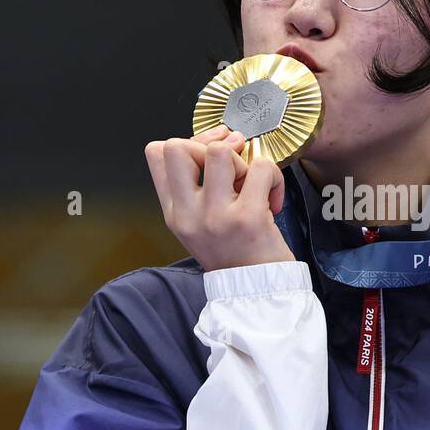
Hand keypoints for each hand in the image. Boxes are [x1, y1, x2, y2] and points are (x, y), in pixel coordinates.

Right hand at [144, 124, 295, 271]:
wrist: (257, 291)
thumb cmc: (235, 253)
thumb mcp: (202, 223)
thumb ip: (200, 184)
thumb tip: (224, 138)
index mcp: (174, 212)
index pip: (156, 153)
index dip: (187, 142)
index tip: (210, 153)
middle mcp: (188, 214)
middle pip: (179, 146)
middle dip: (211, 146)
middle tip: (233, 166)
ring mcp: (216, 216)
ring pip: (219, 152)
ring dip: (242, 160)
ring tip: (250, 183)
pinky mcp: (248, 217)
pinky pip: (260, 168)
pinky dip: (273, 176)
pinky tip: (272, 199)